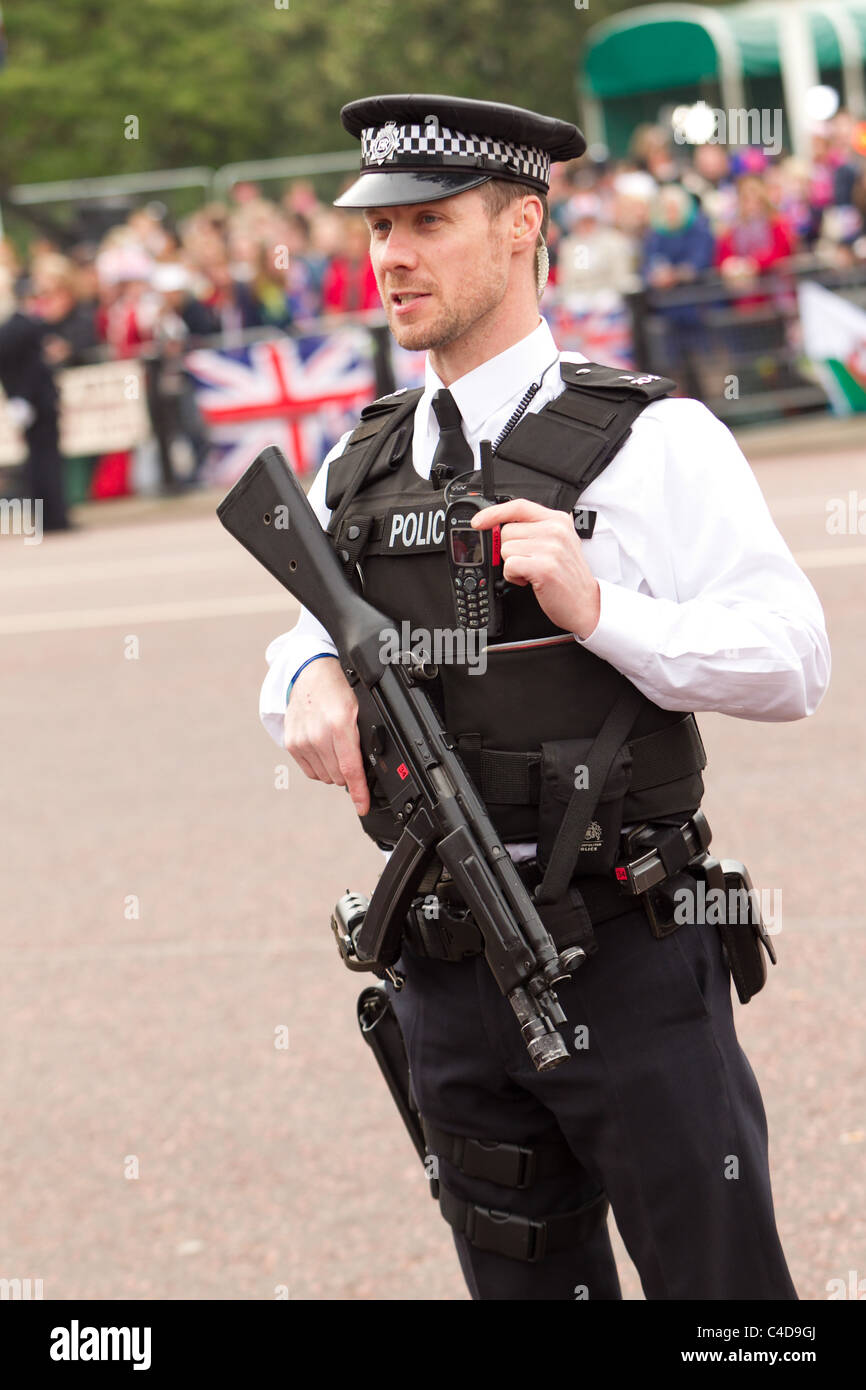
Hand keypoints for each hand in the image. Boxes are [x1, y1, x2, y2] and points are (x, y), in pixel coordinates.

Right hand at [283, 657, 369, 814]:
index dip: (359, 792)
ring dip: (334, 770)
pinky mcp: (291, 744)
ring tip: (335, 748)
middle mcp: (318, 734)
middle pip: (339, 776)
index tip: (362, 806)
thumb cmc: (338, 690)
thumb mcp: (359, 710)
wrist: (310, 673)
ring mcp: (302, 740)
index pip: (351, 768)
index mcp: (340, 725)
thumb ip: (362, 739)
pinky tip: (323, 750)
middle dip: (348, 772)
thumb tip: (369, 769)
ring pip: (325, 776)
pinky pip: (310, 772)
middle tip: (350, 752)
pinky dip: (320, 767)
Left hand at [472, 499, 600, 639]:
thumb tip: (499, 526)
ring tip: (531, 572)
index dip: (494, 512)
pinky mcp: (544, 567)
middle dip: (510, 550)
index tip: (478, 522)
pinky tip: (528, 580)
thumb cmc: (567, 576)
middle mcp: (555, 530)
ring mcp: (551, 547)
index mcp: (557, 520)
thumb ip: (534, 530)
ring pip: (506, 549)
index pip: (518, 506)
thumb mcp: (558, 543)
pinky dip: (513, 577)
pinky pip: (509, 565)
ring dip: (512, 565)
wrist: (586, 603)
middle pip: (507, 531)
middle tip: (529, 562)